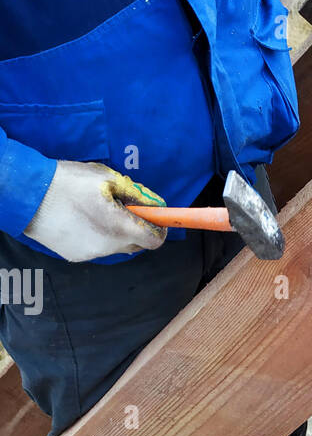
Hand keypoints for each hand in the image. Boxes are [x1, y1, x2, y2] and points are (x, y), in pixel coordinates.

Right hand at [24, 161, 167, 261]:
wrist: (29, 196)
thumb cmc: (68, 183)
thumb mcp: (107, 178)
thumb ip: (137, 195)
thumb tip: (156, 205)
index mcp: (119, 227)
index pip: (155, 241)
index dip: (158, 228)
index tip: (154, 217)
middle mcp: (109, 246)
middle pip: (136, 244)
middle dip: (136, 228)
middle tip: (121, 208)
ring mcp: (92, 254)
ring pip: (116, 246)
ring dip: (116, 232)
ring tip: (96, 211)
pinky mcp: (77, 256)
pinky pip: (98, 248)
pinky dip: (98, 236)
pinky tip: (82, 219)